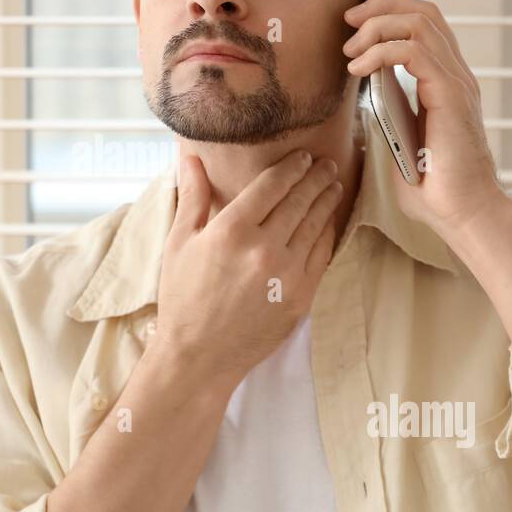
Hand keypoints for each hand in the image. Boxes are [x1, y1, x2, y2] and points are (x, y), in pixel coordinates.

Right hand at [153, 149, 342, 392]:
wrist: (199, 355)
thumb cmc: (183, 297)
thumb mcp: (179, 243)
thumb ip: (192, 197)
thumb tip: (191, 159)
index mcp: (231, 231)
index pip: (272, 185)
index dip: (291, 167)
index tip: (303, 156)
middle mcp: (264, 248)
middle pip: (299, 201)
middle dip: (315, 178)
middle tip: (326, 164)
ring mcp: (287, 274)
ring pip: (314, 226)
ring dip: (326, 201)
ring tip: (332, 185)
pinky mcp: (301, 297)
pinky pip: (321, 256)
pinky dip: (327, 234)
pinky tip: (328, 222)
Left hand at [342, 0, 507, 235]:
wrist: (461, 213)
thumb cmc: (431, 187)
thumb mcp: (398, 138)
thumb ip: (386, 111)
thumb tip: (365, 96)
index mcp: (445, 80)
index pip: (424, 22)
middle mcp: (455, 74)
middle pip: (423, 10)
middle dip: (381, 4)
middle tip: (349, 21)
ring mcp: (457, 82)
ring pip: (420, 22)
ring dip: (378, 26)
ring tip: (351, 51)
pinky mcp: (451, 95)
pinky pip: (416, 51)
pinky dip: (383, 50)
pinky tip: (360, 69)